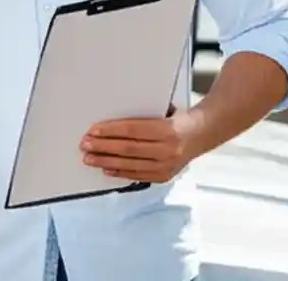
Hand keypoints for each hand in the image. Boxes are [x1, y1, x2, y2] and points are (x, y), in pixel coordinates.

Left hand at [79, 107, 204, 183]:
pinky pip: (138, 175)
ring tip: (89, 158)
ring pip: (130, 164)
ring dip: (106, 161)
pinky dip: (120, 172)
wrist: (203, 133)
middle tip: (85, 145)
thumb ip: (141, 117)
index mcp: (167, 129)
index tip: (93, 130)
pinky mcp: (164, 176)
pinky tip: (106, 168)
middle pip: (128, 149)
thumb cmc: (179, 118)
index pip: (131, 130)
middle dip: (103, 147)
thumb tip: (111, 121)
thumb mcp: (163, 110)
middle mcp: (168, 149)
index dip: (110, 131)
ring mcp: (167, 165)